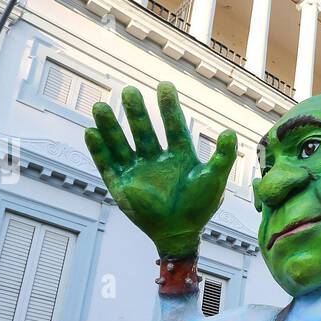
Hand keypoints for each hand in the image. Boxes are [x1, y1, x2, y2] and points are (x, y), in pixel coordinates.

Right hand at [84, 82, 236, 257]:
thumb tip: (230, 132)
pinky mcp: (122, 185)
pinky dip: (99, 150)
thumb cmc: (199, 207)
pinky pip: (107, 165)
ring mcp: (138, 171)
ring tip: (100, 107)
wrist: (180, 234)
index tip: (164, 86)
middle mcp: (156, 159)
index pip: (173, 126)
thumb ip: (223, 157)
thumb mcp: (214, 180)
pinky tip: (91, 132)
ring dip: (110, 126)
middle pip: (143, 130)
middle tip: (129, 91)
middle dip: (136, 112)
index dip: (169, 107)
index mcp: (179, 155)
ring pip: (121, 144)